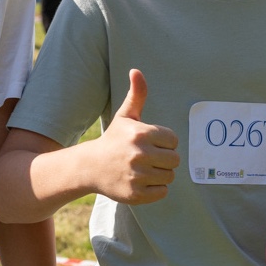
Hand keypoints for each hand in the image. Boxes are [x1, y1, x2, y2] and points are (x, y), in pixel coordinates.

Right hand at [91, 69, 178, 202]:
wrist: (90, 167)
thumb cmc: (113, 139)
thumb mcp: (125, 116)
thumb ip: (136, 94)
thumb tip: (136, 71)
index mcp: (141, 134)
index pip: (173, 140)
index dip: (164, 142)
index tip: (150, 143)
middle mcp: (139, 154)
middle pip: (175, 160)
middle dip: (165, 159)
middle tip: (149, 158)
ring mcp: (137, 176)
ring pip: (170, 176)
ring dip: (161, 174)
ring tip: (145, 169)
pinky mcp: (135, 194)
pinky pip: (162, 192)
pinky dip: (155, 189)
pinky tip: (141, 181)